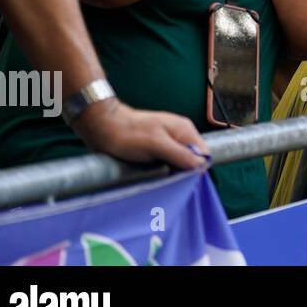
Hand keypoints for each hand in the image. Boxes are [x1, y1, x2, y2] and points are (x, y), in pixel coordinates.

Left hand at [72, 98, 206, 169]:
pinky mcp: (157, 148)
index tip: (184, 179)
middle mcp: (180, 134)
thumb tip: (202, 165)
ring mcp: (169, 141)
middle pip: (193, 158)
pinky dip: (163, 170)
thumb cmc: (128, 134)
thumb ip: (180, 153)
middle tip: (168, 179)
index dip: (197, 167)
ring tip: (159, 176)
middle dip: (184, 171)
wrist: (102, 126)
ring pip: (180, 162)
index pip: (204, 153)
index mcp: (184, 129)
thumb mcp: (156, 144)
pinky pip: (168, 162)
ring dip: (172, 172)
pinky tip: (154, 174)